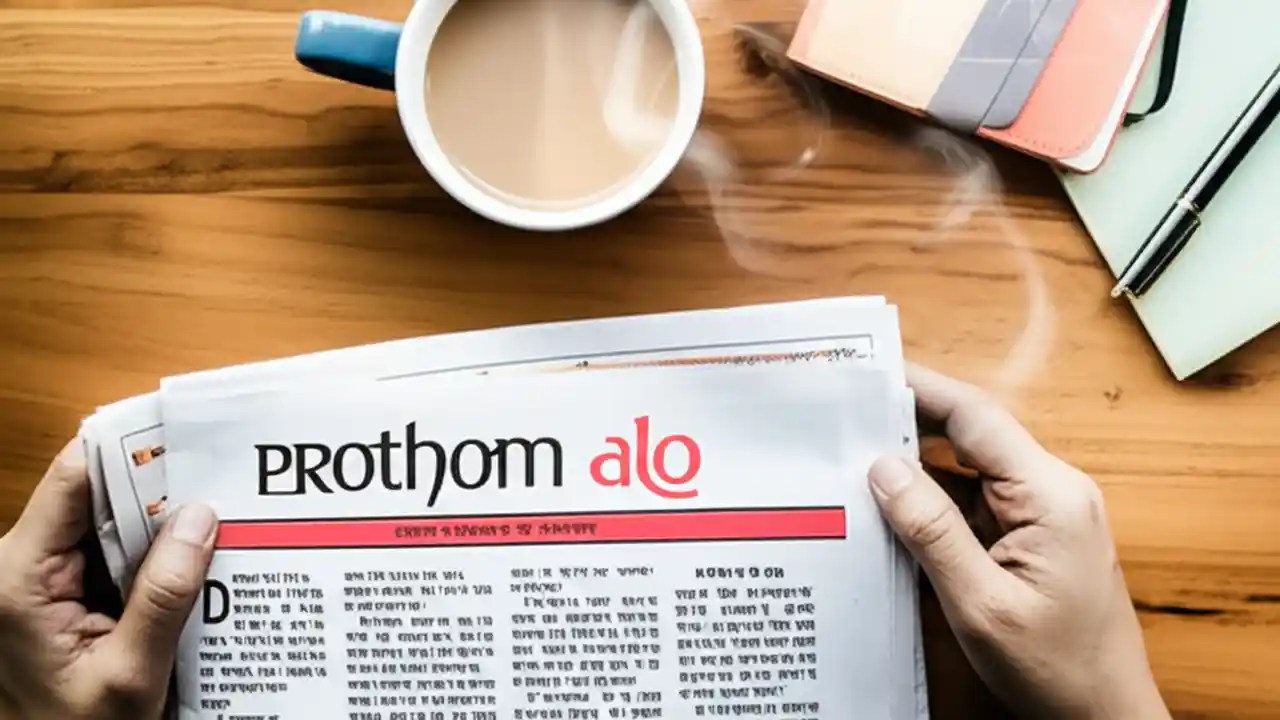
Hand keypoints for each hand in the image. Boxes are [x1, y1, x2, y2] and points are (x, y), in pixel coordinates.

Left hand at [0, 439, 217, 719]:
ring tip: (222, 513)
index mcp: (19, 577)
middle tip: (223, 476)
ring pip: (112, 522)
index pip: (74, 478)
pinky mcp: (67, 592)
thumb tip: (201, 518)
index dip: (128, 445)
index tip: (185, 429)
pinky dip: (157, 552)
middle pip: (98, 493)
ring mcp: (46, 577)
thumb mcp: (130, 675)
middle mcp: (24, 565)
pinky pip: (117, 552)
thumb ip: (163, 597)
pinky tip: (199, 554)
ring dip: (164, 521)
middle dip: (161, 486)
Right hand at [868, 366, 1168, 719]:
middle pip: (973, 433)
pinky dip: (933, 499)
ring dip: (919, 462)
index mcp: (1051, 495)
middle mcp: (1054, 490)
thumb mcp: (980, 603)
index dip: (922, 388)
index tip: (870, 371)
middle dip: (912, 419)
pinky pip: (975, 500)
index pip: (977, 418)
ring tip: (856, 454)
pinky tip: (891, 505)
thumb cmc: (1055, 669)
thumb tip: (882, 468)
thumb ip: (931, 530)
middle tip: (849, 412)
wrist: (1105, 718)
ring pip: (970, 467)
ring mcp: (1046, 513)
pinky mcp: (1033, 536)